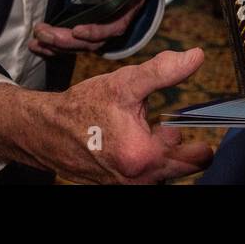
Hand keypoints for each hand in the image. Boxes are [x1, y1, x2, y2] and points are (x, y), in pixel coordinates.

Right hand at [0, 49, 214, 183]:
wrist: (45, 131)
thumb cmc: (82, 108)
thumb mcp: (125, 83)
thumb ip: (164, 71)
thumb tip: (195, 57)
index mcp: (144, 156)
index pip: (197, 156)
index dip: (199, 135)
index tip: (194, 120)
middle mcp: (138, 180)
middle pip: (184, 168)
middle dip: (182, 146)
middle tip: (167, 123)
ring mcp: (128, 186)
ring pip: (165, 172)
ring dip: (163, 152)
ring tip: (146, 127)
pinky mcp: (118, 186)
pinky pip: (146, 176)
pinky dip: (147, 158)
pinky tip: (132, 138)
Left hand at [28, 0, 146, 56]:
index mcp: (128, 3)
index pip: (114, 25)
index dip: (96, 31)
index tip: (76, 30)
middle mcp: (117, 19)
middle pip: (94, 41)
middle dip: (67, 41)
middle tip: (44, 34)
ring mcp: (102, 25)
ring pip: (82, 45)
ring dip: (58, 47)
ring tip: (36, 42)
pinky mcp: (89, 25)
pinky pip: (74, 42)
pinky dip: (56, 47)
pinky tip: (38, 45)